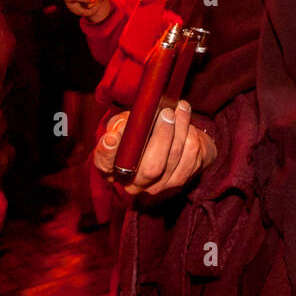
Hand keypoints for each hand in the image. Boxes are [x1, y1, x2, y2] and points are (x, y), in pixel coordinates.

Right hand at [92, 102, 216, 197]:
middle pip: (150, 168)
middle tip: (167, 113)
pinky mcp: (180, 180)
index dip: (106, 153)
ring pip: (174, 158)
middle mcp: (134, 183)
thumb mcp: (127, 123)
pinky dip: (191, 136)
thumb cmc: (143, 130)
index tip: (111, 137)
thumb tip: (121, 128)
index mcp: (113, 167)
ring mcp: (158, 186)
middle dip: (162, 136)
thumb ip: (122, 123)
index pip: (104, 165)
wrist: (173, 140)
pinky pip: (191, 157)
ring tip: (181, 109)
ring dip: (180, 129)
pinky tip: (188, 125)